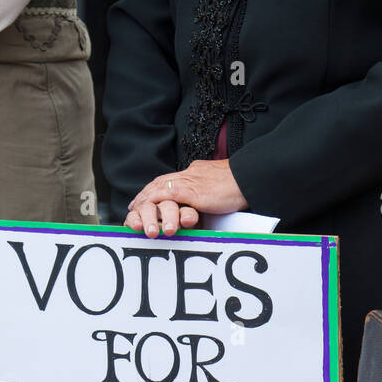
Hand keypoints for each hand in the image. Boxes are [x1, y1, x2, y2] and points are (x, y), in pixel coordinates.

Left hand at [127, 159, 247, 237]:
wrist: (247, 178)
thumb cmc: (239, 184)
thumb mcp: (219, 187)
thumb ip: (209, 192)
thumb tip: (205, 200)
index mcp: (196, 172)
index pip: (172, 179)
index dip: (158, 188)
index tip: (148, 197)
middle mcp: (189, 173)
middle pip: (161, 181)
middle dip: (146, 193)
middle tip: (135, 205)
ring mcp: (189, 181)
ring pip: (160, 187)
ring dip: (145, 198)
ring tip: (135, 209)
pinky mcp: (191, 190)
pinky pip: (166, 194)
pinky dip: (153, 201)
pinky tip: (145, 207)